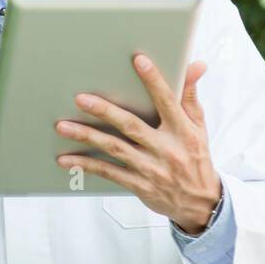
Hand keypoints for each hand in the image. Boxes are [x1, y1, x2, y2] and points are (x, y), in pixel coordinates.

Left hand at [54, 56, 221, 232]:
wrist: (201, 202)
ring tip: (63, 126)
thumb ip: (189, 95)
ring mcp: (150, 168)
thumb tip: (196, 65)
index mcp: (182, 131)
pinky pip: (109, 172)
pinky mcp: (139, 184)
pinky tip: (67, 159)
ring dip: (87, 136)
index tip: (139, 61)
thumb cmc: (196, 158)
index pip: (167, 101)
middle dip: (105, 111)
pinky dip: (87, 165)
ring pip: (114, 148)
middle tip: (81, 99)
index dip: (154, 81)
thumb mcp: (198, 127)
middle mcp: (165, 149)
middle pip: (131, 125)